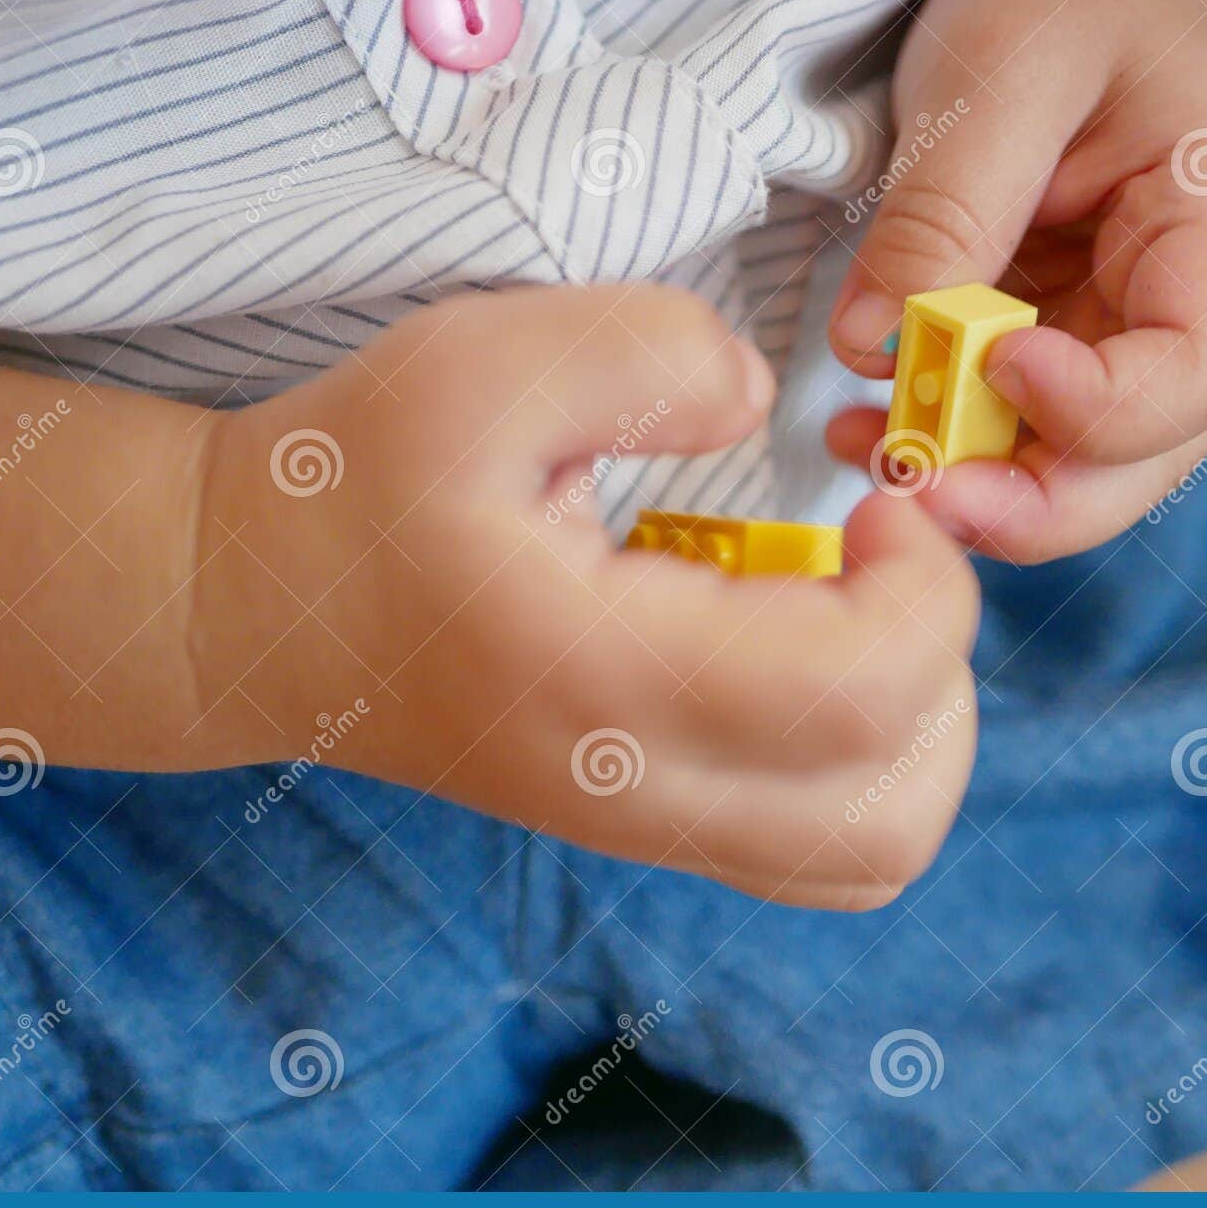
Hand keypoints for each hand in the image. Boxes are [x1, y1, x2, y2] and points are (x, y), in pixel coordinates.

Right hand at [200, 285, 979, 910]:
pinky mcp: (646, 825)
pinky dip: (870, 768)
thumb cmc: (361, 482)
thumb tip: (769, 402)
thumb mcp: (473, 363)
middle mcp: (634, 790)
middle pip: (891, 811)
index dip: (929, 589)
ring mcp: (643, 827)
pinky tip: (812, 660)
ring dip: (920, 730)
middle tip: (879, 561)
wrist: (263, 609)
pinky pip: (820, 852)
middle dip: (943, 666)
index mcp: (602, 680)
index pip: (857, 695)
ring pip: (870, 853)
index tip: (880, 501)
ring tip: (858, 614)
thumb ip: (645, 354)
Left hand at [827, 0, 1206, 561]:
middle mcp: (1191, 309)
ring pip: (1068, 469)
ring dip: (970, 487)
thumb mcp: (1003, 71)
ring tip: (871, 457)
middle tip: (922, 497)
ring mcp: (1121, 340)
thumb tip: (874, 342)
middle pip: (1137, 460)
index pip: (1195, 372)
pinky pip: (1008, 434)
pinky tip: (868, 433)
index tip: (996, 366)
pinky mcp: (1056, 351)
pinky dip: (941, 451)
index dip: (1100, 407)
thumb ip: (946, 209)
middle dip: (1028, 500)